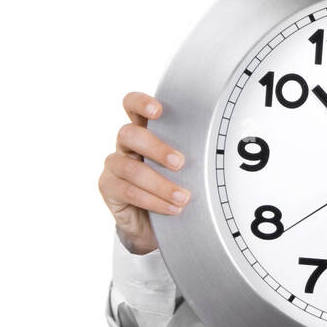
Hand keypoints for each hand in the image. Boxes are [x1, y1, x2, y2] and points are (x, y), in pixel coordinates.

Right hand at [98, 91, 191, 254]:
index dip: (140, 103)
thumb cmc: (171, 185)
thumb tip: (218, 154)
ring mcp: (114, 165)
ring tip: (183, 197)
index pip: (132, 105)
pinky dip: (153, 201)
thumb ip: (189, 154)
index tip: (158, 110)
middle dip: (156, 148)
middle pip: (130, 134)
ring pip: (131, 168)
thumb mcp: (182, 167)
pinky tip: (172, 208)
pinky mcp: (108, 187)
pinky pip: (128, 191)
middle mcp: (125, 145)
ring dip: (160, 184)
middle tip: (180, 163)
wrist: (153, 223)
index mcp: (143, 130)